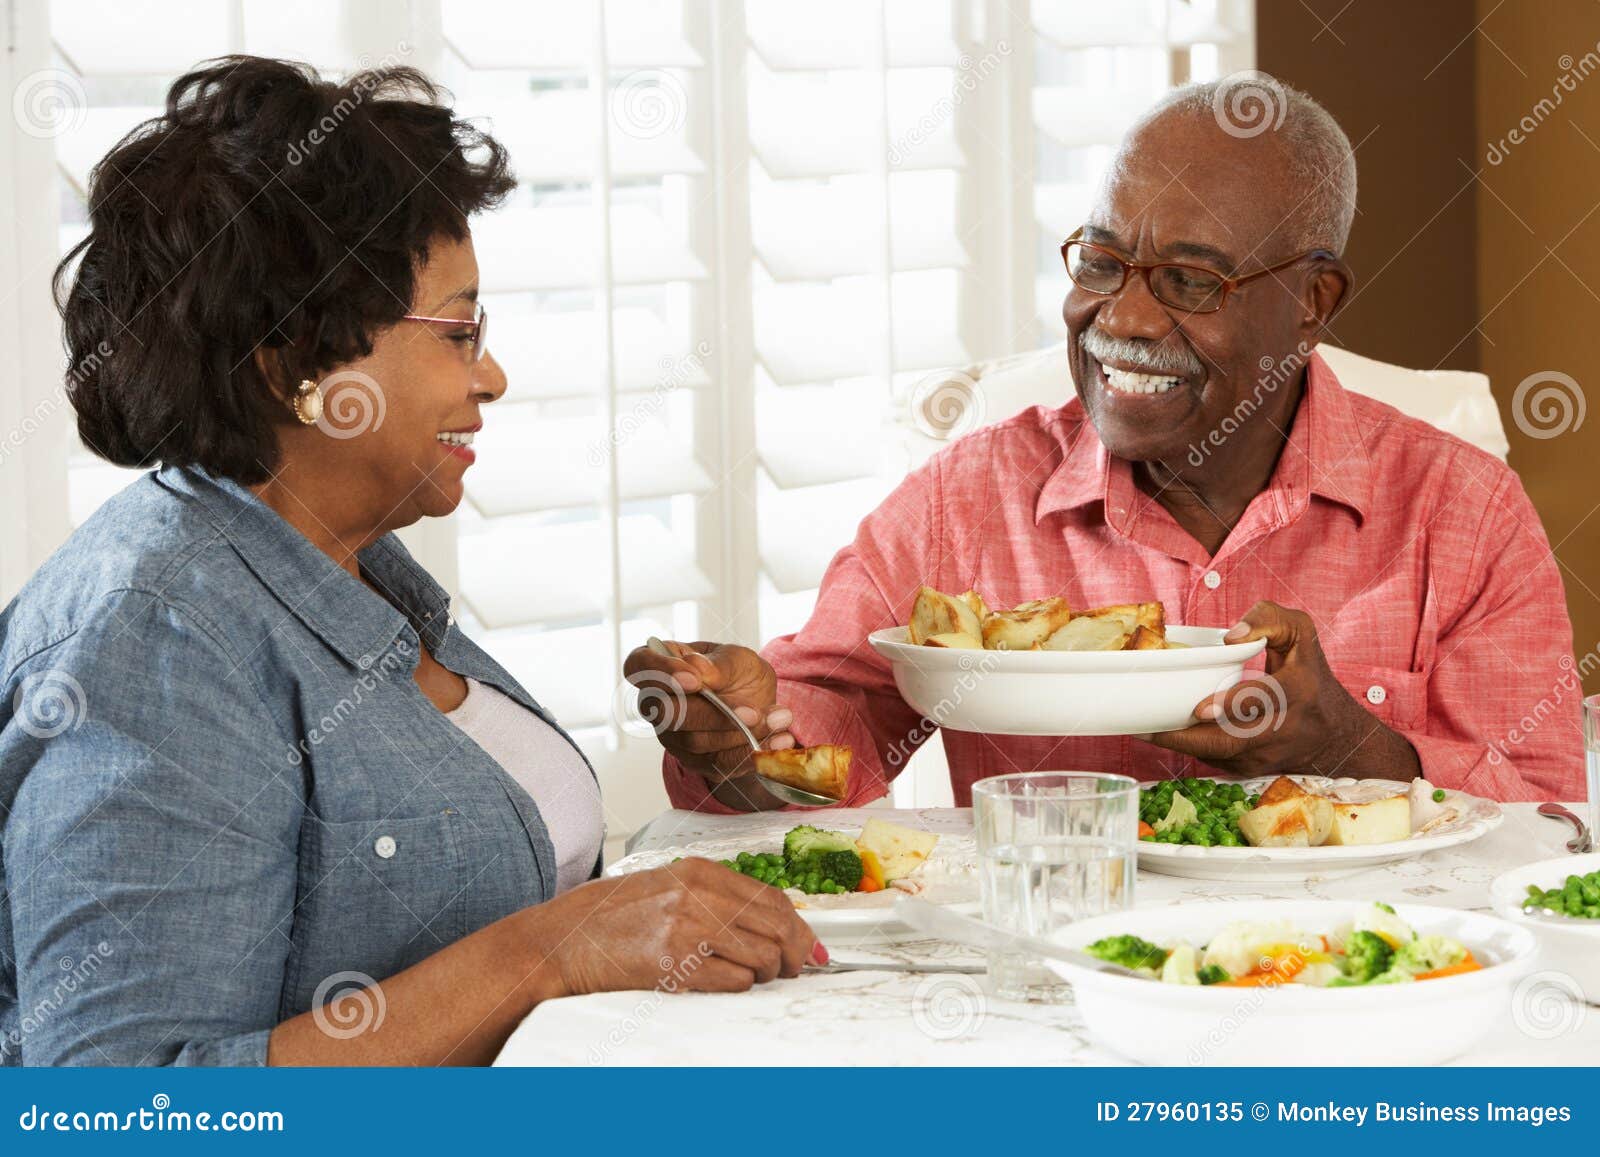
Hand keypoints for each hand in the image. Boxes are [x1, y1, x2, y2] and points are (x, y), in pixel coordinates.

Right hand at [532, 859, 822, 995]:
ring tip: (755, 978)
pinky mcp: (674, 963)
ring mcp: (686, 928)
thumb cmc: (608, 918)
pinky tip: (726, 984)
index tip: (808, 945)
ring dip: (767, 974)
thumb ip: (714, 898)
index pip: (771, 896)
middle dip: (794, 952)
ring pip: (762, 954)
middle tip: (794, 969)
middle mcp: (697, 894)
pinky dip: (740, 986)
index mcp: (698, 872)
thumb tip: (767, 922)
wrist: (561, 941)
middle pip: (776, 925)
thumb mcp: (666, 888)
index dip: (799, 925)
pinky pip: (734, 980)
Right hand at [622, 640, 794, 783]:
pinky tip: (780, 740)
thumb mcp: (738, 658)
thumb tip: (701, 671)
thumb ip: (721, 664)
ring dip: (742, 733)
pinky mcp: (696, 762)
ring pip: (696, 742)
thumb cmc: (737, 673)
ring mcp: (673, 737)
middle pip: (668, 713)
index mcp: (660, 667)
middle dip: (714, 715)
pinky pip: (718, 764)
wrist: (757, 703)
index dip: (661, 673)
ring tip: (780, 718)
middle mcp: (657, 705)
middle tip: (753, 711)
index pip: (639, 666)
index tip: (695, 680)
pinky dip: (753, 754)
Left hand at [1147, 600, 1418, 778]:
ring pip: (1214, 757)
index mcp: (1296, 692)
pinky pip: (1211, 761)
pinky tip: (1160, 734)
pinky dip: (1185, 749)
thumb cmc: (1311, 677)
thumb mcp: (1301, 636)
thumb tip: (1231, 635)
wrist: (1335, 736)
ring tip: (1141, 729)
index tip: (1201, 708)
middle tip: (1146, 726)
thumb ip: (1269, 619)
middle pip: (1227, 742)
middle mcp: (1280, 730)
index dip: (1231, 705)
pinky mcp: (1249, 770)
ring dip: (1176, 745)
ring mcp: (1264, 756)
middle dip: (1184, 738)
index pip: (1261, 700)